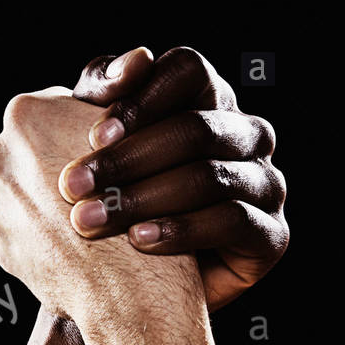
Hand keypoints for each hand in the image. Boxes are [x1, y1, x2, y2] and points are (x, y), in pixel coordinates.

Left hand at [0, 88, 203, 327]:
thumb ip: (112, 105)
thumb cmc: (144, 203)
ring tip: (101, 223)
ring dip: (58, 206)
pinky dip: (53, 241)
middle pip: (38, 153)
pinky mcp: (3, 251)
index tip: (116, 152)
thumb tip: (133, 64)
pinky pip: (30, 235)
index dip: (94, 131)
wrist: (132, 294)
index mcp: (25, 115)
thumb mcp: (135, 134)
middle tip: (110, 188)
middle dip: (68, 167)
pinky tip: (87, 249)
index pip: (59, 109)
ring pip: (33, 195)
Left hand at [60, 46, 288, 309]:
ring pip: (210, 175)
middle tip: (73, 185)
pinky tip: (138, 240)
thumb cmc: (117, 196)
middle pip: (196, 127)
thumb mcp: (100, 141)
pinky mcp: (271, 234)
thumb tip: (137, 58)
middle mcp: (247, 135)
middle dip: (128, 159)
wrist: (133, 285)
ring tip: (93, 219)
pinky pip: (232, 221)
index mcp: (210, 100)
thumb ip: (106, 92)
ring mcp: (266, 183)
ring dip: (143, 198)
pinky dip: (180, 230)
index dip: (141, 100)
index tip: (92, 136)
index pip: (188, 71)